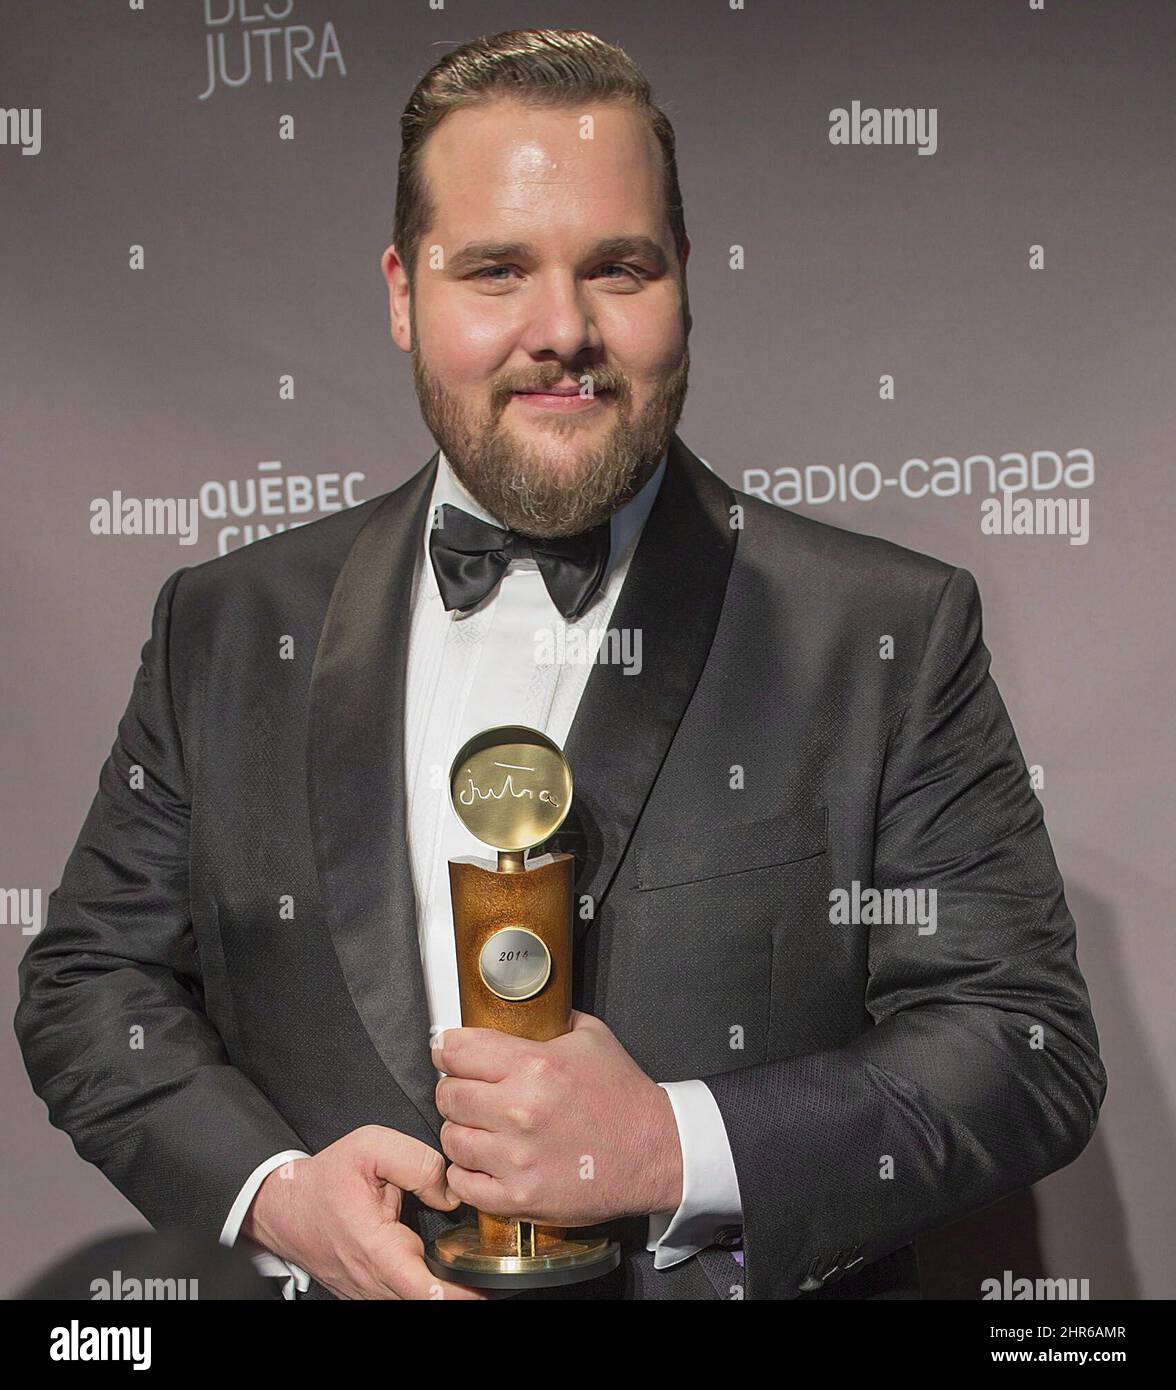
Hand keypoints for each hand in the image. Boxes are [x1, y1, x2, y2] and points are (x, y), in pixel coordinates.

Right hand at [242, 1125, 490, 1299]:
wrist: (285, 1207)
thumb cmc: (326, 1179)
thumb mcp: (371, 1147)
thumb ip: (419, 1163)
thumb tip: (451, 1194)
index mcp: (375, 1248)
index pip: (427, 1290)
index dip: (462, 1291)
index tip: (488, 1282)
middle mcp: (373, 1280)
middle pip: (430, 1300)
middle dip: (466, 1289)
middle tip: (496, 1272)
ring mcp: (369, 1292)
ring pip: (418, 1300)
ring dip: (450, 1290)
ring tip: (478, 1272)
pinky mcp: (369, 1293)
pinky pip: (404, 1296)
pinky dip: (429, 1287)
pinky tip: (449, 1272)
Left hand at [433, 1010, 682, 1226]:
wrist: (656, 1152)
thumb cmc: (623, 1096)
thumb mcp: (591, 1038)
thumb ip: (550, 1021)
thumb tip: (514, 1010)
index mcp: (536, 1066)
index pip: (458, 1051)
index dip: (447, 1049)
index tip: (447, 1051)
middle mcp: (520, 1110)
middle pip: (448, 1095)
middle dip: (453, 1090)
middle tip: (467, 1092)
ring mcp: (517, 1158)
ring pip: (451, 1139)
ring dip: (461, 1132)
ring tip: (480, 1129)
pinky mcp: (520, 1197)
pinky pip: (463, 1184)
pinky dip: (466, 1173)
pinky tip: (483, 1162)